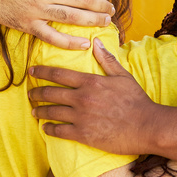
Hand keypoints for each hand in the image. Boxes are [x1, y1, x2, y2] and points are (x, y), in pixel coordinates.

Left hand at [29, 38, 161, 154]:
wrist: (146, 126)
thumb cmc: (136, 100)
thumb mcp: (123, 76)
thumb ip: (106, 59)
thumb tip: (95, 42)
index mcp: (90, 82)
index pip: (59, 74)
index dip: (42, 71)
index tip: (32, 71)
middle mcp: (82, 98)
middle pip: (50, 93)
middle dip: (36, 93)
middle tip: (30, 94)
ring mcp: (81, 117)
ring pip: (51, 112)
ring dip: (40, 111)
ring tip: (34, 111)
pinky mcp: (83, 135)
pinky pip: (59, 131)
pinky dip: (49, 129)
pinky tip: (45, 129)